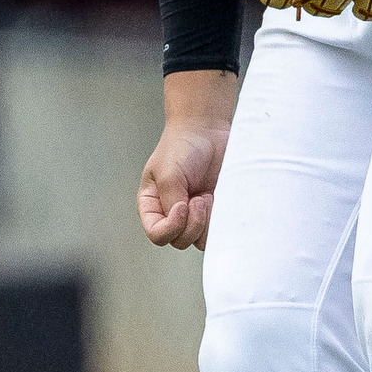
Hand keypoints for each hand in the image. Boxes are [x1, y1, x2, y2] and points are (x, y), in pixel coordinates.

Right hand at [137, 69, 238, 249]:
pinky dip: (219, 220)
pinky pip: (217, 230)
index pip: (157, 235)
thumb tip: (181, 222)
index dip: (172, 226)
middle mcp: (171, 214)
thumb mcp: (168, 174)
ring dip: (206, 222)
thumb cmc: (181, 147)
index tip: (183, 204)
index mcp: (152, 206)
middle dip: (192, 223)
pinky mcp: (213, 210)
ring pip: (199, 240)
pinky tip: (217, 199)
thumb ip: (170, 202)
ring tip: (207, 197)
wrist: (207, 130)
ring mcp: (193, 214)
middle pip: (179, 241)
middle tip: (199, 198)